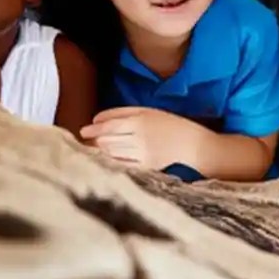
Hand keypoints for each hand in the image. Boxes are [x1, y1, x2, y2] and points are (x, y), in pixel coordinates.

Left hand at [80, 107, 212, 169]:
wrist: (193, 145)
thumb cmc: (171, 125)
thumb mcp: (149, 111)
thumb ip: (122, 113)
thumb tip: (96, 120)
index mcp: (141, 120)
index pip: (109, 125)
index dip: (93, 128)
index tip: (84, 130)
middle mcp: (140, 137)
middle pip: (107, 139)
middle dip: (95, 140)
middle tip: (90, 140)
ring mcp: (143, 153)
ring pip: (111, 152)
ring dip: (101, 151)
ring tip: (98, 149)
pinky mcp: (146, 166)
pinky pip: (121, 164)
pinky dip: (112, 161)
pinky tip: (110, 159)